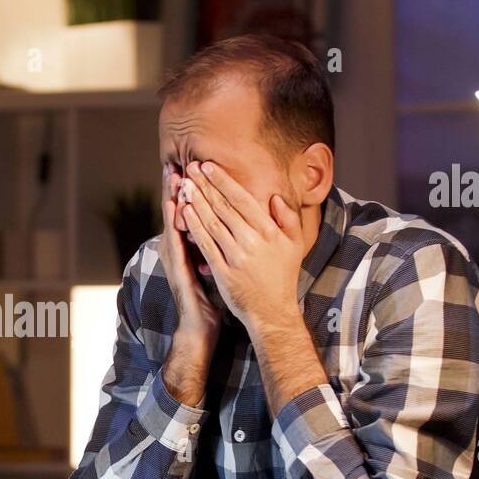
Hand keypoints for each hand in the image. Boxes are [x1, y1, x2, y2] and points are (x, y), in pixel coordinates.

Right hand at [158, 166, 219, 405]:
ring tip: (174, 176)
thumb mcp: (216, 266)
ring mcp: (175, 259)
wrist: (199, 328)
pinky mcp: (178, 269)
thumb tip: (231, 225)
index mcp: (189, 246)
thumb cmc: (211, 298)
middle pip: (176, 211)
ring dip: (172, 198)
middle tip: (175, 162)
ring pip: (173, 222)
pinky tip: (178, 207)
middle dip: (176, 187)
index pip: (190, 212)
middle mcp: (177, 249)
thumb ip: (218, 245)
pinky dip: (176, 222)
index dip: (191, 191)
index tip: (194, 167)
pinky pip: (177, 240)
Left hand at [178, 161, 303, 337]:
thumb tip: (275, 197)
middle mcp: (252, 241)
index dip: (223, 181)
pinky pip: (205, 244)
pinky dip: (194, 227)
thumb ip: (288, 219)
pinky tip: (184, 212)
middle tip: (190, 167)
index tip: (208, 166)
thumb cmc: (283, 277)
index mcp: (269, 232)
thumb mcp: (295, 246)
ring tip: (183, 184)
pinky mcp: (222, 271)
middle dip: (205, 185)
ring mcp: (236, 256)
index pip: (242, 199)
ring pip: (212, 222)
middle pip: (224, 207)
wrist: (272, 312)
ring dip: (196, 201)